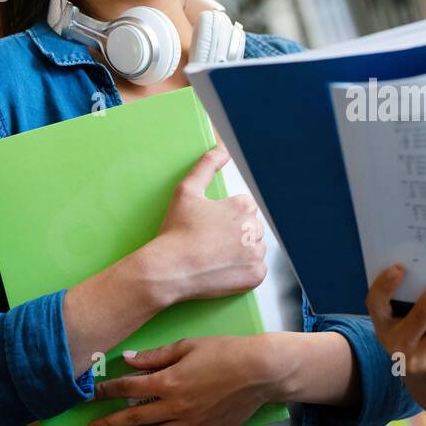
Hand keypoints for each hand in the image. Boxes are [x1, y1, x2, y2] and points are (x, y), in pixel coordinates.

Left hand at [85, 334, 281, 425]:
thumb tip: (128, 359)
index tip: (89, 395)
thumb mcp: (188, 346)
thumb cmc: (225, 351)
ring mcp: (191, 424)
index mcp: (168, 382)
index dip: (107, 391)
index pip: (128, 388)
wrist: (261, 371)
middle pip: (135, 417)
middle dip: (109, 424)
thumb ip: (157, 356)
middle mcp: (175, 407)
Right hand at [137, 145, 266, 306]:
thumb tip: (222, 149)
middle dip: (236, 233)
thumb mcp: (186, 191)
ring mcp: (257, 254)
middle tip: (210, 242)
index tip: (209, 226)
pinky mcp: (256, 275)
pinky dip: (244, 270)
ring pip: (255, 248)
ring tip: (215, 256)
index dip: (226, 216)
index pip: (245, 207)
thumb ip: (206, 166)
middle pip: (252, 228)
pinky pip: (256, 269)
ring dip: (241, 251)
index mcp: (244, 207)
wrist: (168, 270)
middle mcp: (255, 230)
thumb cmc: (176, 231)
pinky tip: (223, 269)